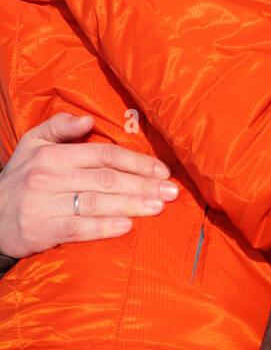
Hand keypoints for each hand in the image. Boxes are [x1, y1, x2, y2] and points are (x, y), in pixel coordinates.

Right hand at [0, 113, 178, 259]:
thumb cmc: (20, 179)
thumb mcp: (32, 144)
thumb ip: (59, 127)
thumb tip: (87, 119)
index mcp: (53, 154)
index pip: (104, 155)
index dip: (136, 162)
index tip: (162, 171)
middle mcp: (50, 177)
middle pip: (106, 179)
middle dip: (143, 185)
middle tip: (171, 192)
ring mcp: (45, 204)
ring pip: (97, 203)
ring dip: (132, 204)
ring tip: (158, 206)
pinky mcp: (42, 230)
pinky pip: (79, 228)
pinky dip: (105, 227)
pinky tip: (127, 226)